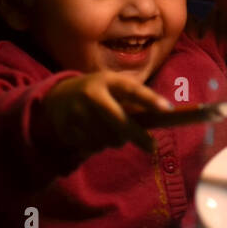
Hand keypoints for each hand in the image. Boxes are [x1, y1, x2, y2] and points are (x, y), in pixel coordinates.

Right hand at [40, 71, 172, 157]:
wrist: (58, 95)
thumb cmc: (99, 91)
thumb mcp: (113, 86)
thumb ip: (133, 98)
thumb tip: (163, 116)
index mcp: (108, 80)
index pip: (132, 89)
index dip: (150, 100)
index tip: (168, 109)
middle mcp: (91, 94)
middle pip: (120, 123)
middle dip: (139, 137)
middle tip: (152, 145)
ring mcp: (76, 112)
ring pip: (108, 140)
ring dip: (115, 141)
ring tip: (110, 131)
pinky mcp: (65, 128)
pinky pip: (92, 147)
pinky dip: (98, 146)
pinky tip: (93, 135)